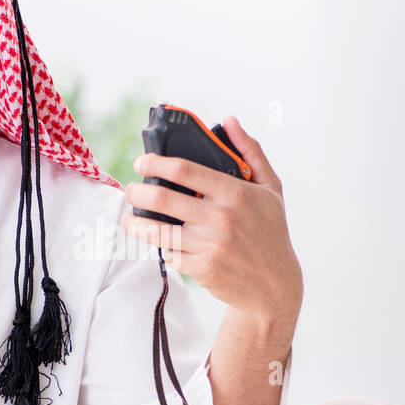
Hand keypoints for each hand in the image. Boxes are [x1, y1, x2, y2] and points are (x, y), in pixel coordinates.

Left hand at [120, 115, 302, 325]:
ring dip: (136, 224)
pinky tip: (160, 243)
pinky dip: (162, 248)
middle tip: (131, 189)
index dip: (155, 163)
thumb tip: (230, 120)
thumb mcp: (271, 188)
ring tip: (129, 219)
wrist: (275, 284)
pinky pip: (170, 254)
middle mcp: (220, 217)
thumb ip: (251, 152)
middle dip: (137, 191)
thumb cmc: (272, 232)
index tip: (142, 162)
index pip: (184, 169)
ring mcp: (209, 245)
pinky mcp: (201, 269)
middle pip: (162, 197)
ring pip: (158, 230)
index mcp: (235, 192)